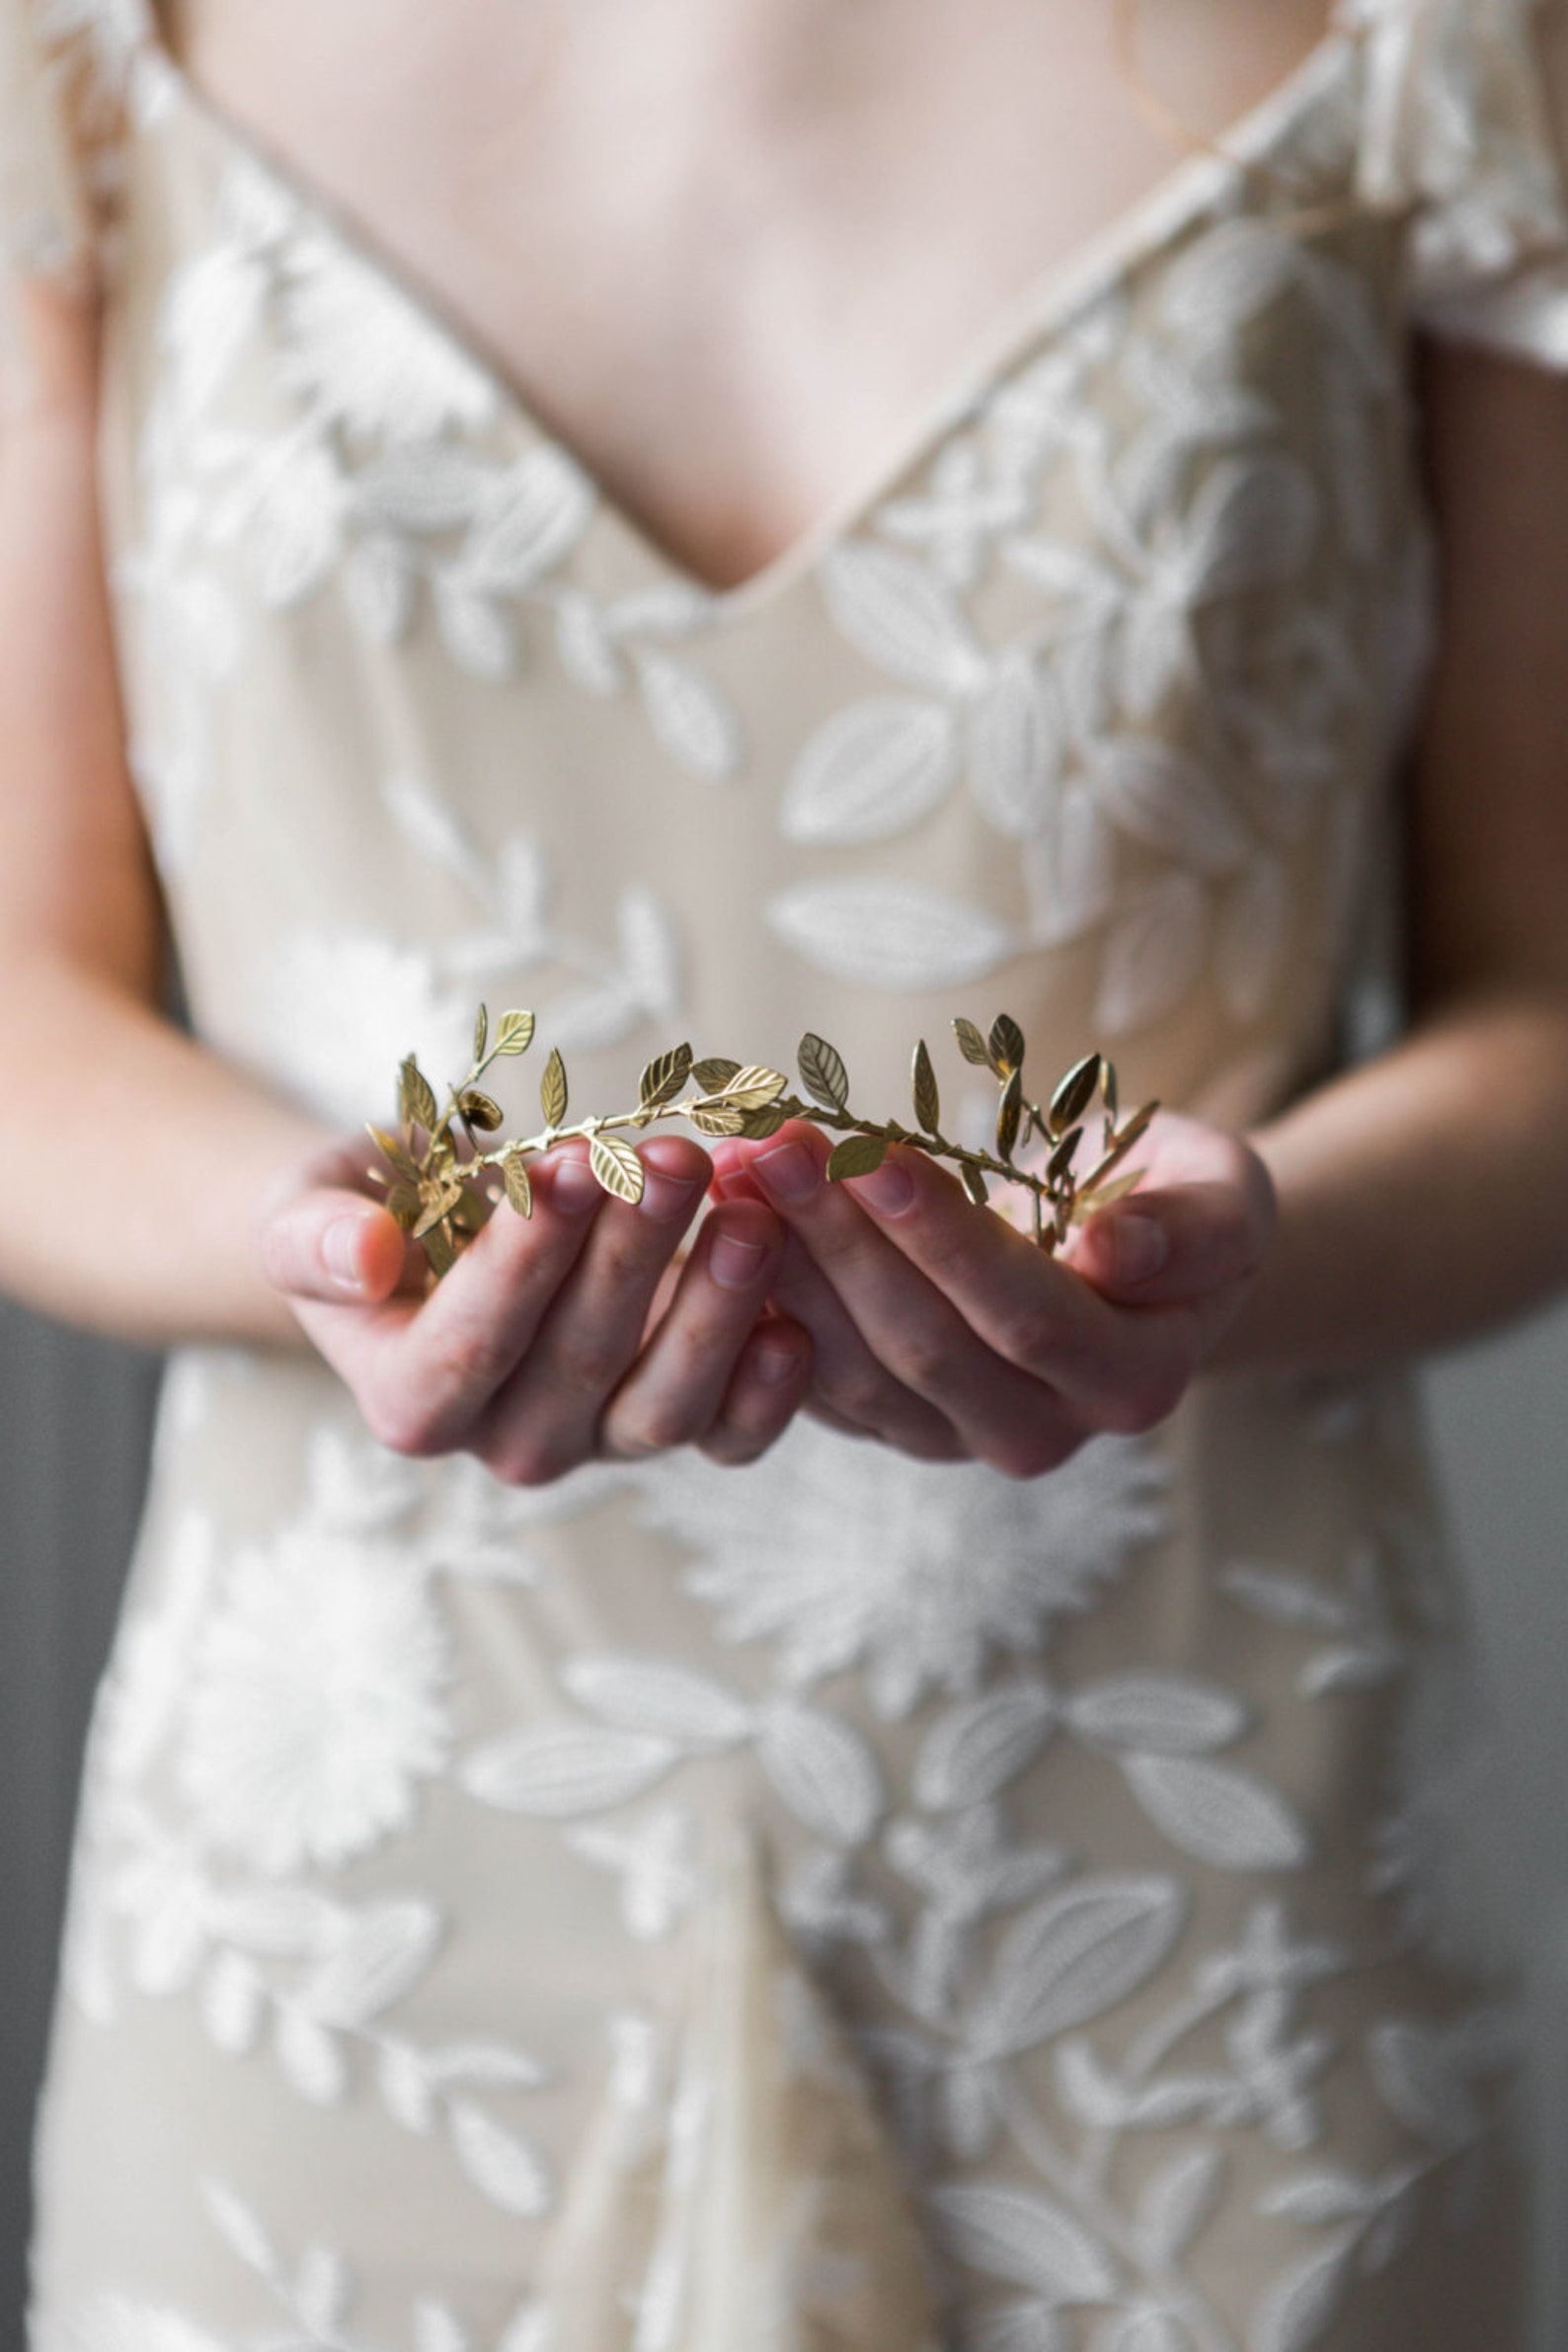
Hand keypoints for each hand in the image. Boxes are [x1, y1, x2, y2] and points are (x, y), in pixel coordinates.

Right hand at [256, 1132, 812, 1477]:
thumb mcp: (306, 1207)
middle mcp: (509, 1441)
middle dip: (631, 1256)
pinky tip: (797, 1316)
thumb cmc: (371, 1209)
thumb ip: (314, 1237)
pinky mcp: (676, 1421)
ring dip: (714, 1309)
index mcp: (411, 1403)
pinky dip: (772, 1388)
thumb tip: (361, 1255)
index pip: (469, 1349)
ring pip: (665, 1404)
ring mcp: (601, 1439)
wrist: (438, 1228)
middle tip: (669, 1160)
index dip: (522, 1265)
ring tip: (747, 1215)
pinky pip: (732, 1434)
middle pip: (579, 1364)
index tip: (565, 1173)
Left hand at [708, 1110, 1274, 1475]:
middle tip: (771, 1144)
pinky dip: (760, 1292)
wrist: (1132, 1257)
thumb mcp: (1220, 1194)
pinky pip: (807, 1373)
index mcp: (1130, 1382)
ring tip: (737, 1164)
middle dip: (838, 1238)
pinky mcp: (884, 1422)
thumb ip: (1188, 1228)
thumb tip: (1112, 1253)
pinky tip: (725, 1212)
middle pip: (919, 1344)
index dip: (941, 1236)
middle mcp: (1041, 1433)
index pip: (1021, 1315)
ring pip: (849, 1366)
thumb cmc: (1180, 1203)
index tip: (870, 1151)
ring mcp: (951, 1439)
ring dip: (782, 1262)